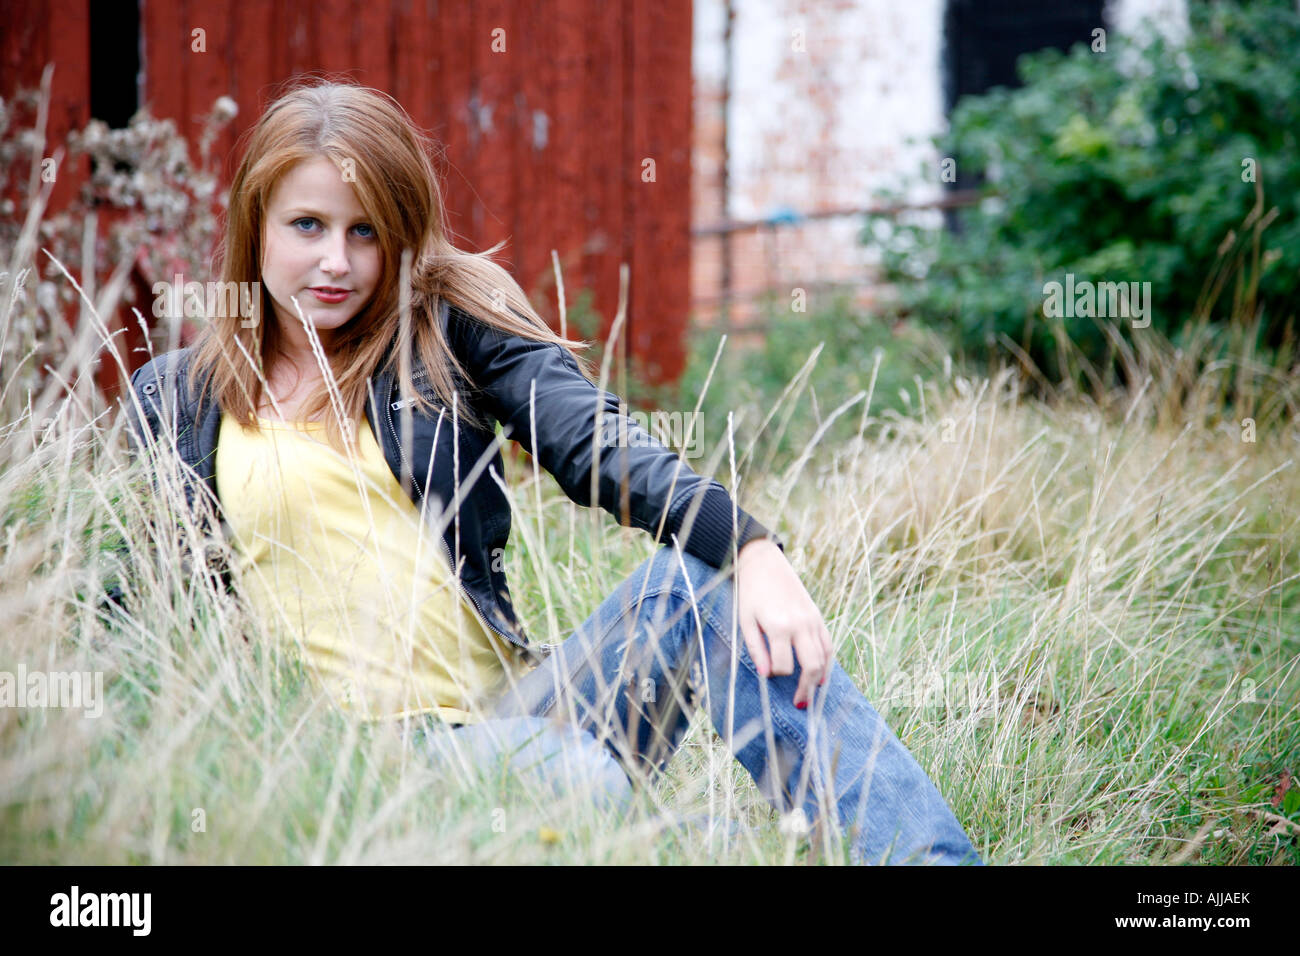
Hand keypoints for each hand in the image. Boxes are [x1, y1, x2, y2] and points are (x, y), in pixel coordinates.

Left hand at [733, 538, 833, 708]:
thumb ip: (756, 649)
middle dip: (806, 689)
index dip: (776, 675)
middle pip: (811, 666)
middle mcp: (800, 625)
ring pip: (823, 657)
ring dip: (818, 679)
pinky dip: (827, 661)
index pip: (784, 665)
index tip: (769, 675)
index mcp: (779, 626)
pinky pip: (828, 644)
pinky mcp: (818, 615)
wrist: (764, 562)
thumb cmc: (750, 592)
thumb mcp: (745, 620)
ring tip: (810, 695)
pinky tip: (821, 675)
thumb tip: (767, 675)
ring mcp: (812, 620)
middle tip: (799, 704)